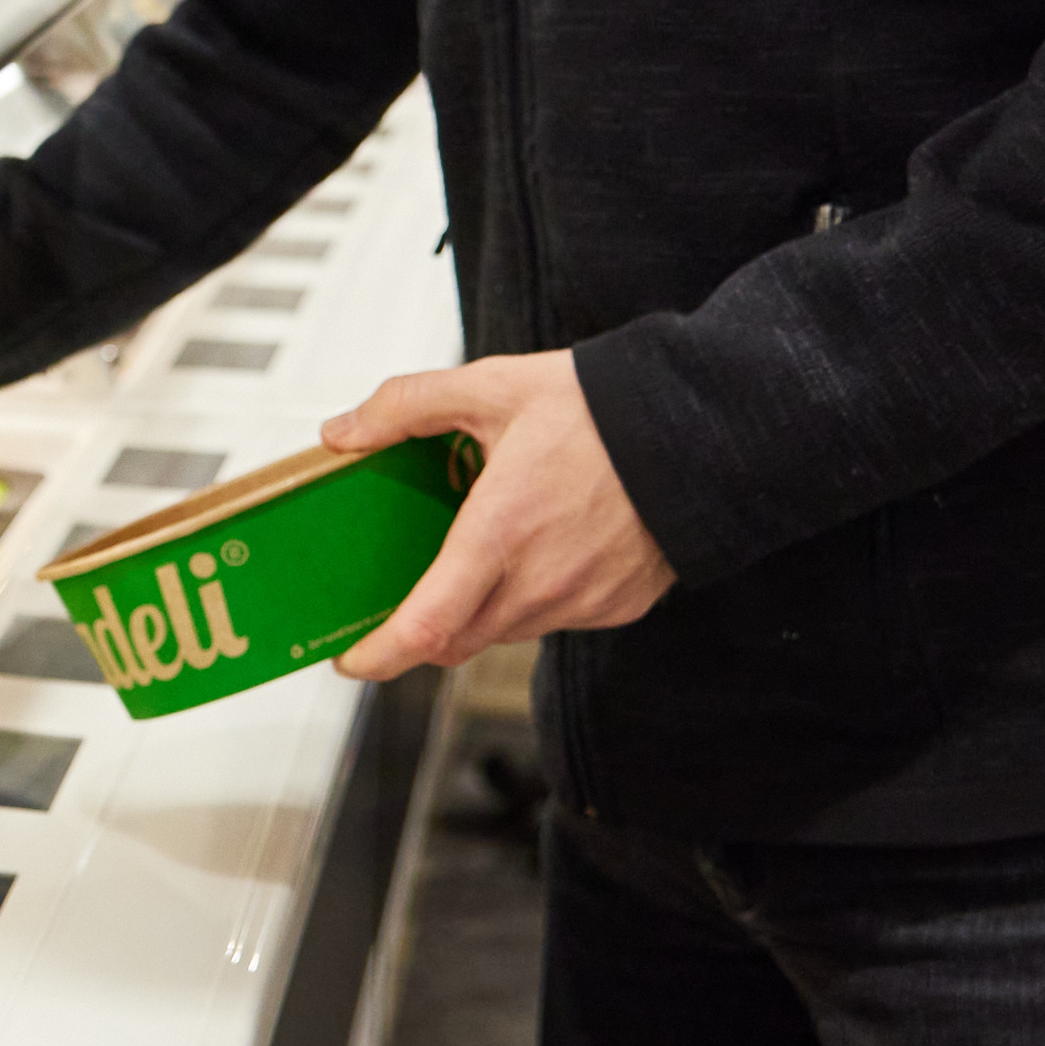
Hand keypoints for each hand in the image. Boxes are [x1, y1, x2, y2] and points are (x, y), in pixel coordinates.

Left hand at [326, 355, 669, 679]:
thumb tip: (343, 432)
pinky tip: (541, 548)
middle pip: (458, 640)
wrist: (701, 426)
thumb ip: (405, 407)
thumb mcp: (490, 386)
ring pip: (506, 630)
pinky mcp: (618, 606)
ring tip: (479, 555)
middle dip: (422, 631)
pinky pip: (558, 618)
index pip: (425, 629)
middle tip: (399, 603)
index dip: (378, 656)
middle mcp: (540, 583)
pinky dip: (533, 598)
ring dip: (480, 610)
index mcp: (499, 535)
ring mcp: (583, 602)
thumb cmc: (600, 407)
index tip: (351, 659)